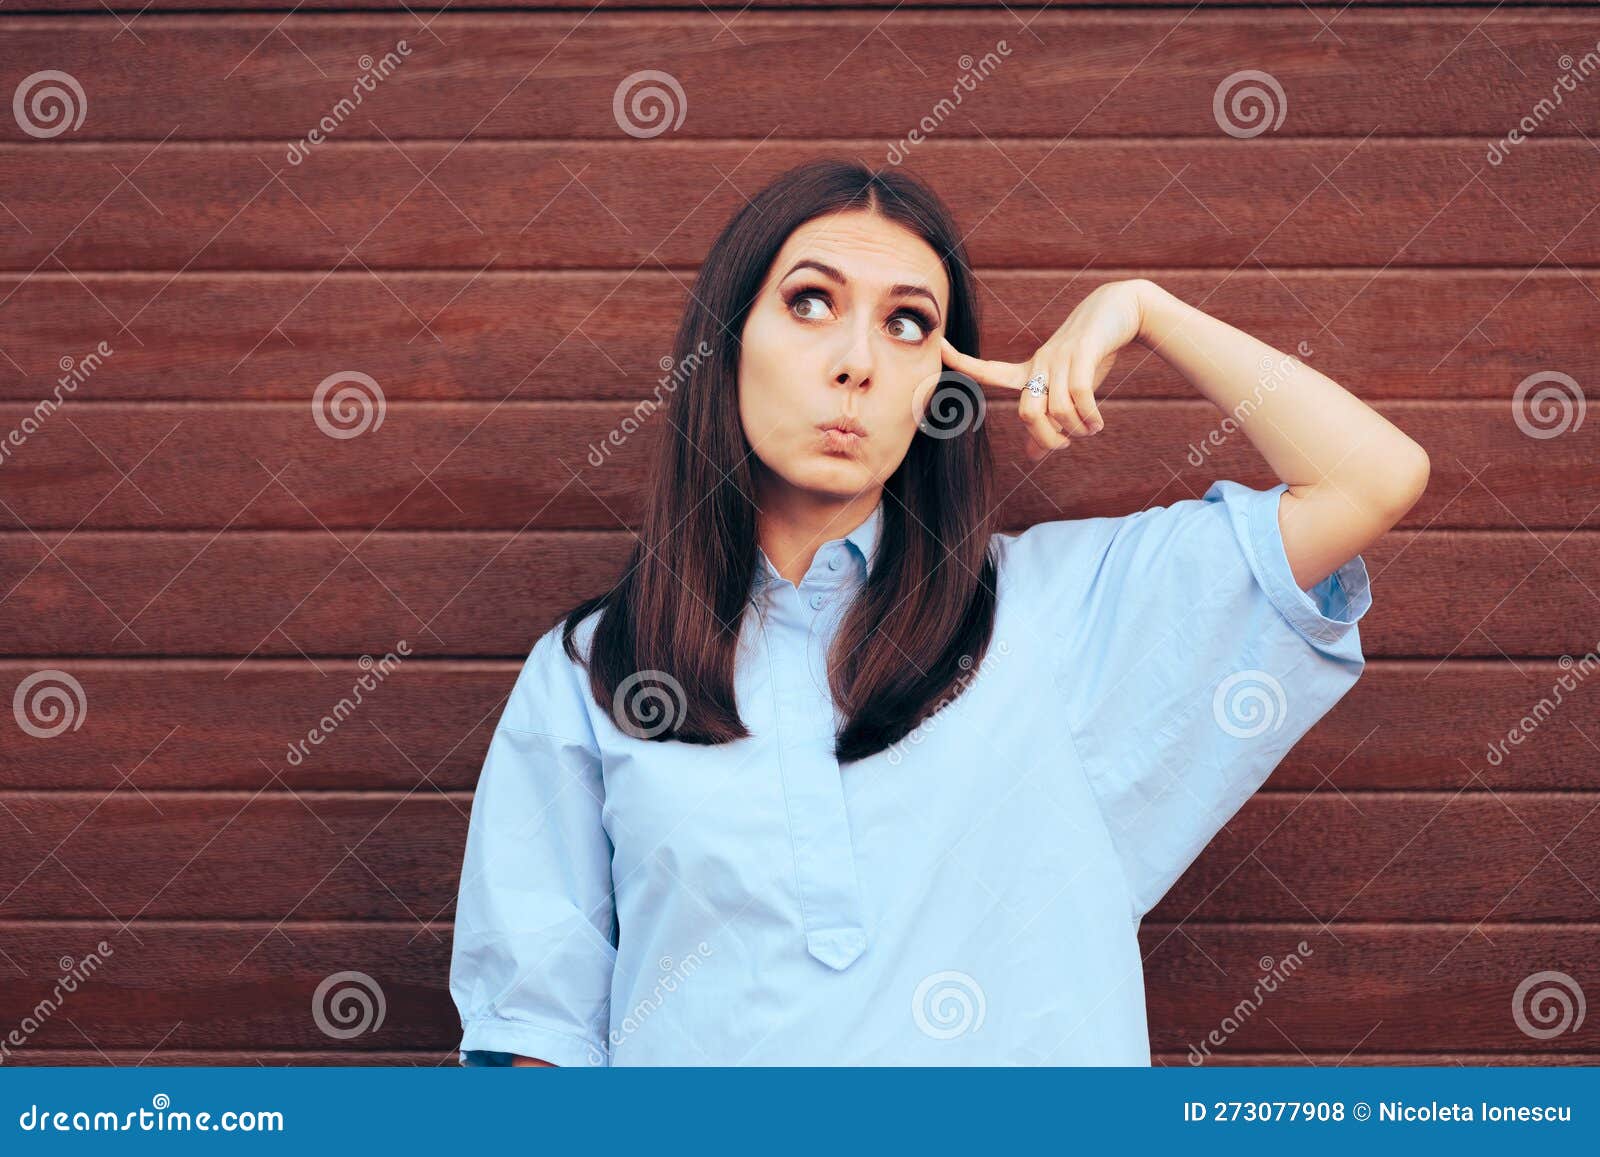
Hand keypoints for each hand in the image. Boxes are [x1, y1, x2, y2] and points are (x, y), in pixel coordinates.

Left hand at [939, 279, 1148, 462]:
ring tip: (1091, 429)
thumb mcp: (1068, 388)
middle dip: (1046, 438)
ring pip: (1057, 410)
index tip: (938, 346)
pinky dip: (1090, 418)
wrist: (1122, 311)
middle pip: (1026, 413)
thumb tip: (1031, 456)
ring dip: (1077, 430)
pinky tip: (1098, 423)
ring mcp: (1061, 356)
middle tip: (1067, 444)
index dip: (962, 362)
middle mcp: (1040, 362)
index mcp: (1030, 370)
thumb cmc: (1092, 354)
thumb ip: (1048, 421)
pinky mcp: (1085, 352)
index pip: (988, 370)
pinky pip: (1080, 396)